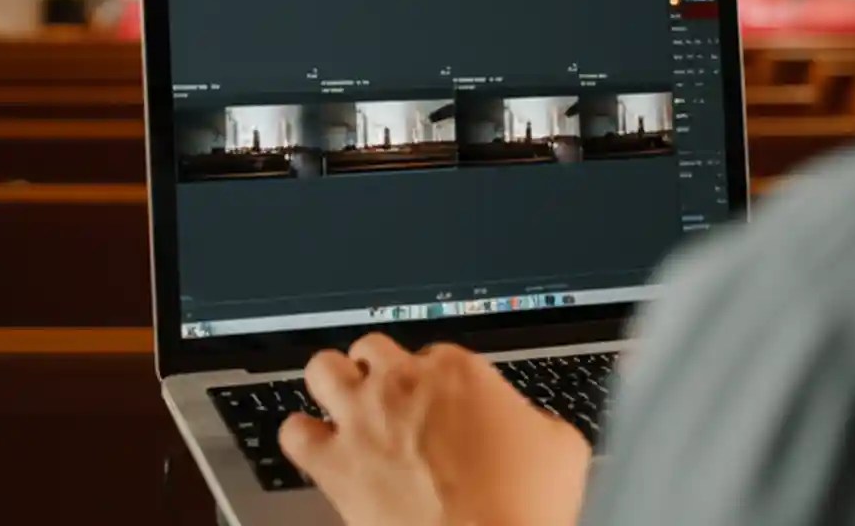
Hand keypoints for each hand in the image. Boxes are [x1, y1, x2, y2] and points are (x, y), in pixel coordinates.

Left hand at [279, 334, 590, 525]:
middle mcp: (403, 383)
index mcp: (458, 370)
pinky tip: (316, 447)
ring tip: (343, 405)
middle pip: (372, 348)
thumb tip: (531, 428)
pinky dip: (302, 436)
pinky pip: (293, 431)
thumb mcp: (561, 447)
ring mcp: (362, 419)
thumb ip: (536, 421)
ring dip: (332, 384)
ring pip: (322, 369)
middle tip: (390, 397)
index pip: (435, 353)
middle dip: (379, 370)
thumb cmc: (525, 506)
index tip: (444, 404)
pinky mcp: (332, 463)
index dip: (438, 381)